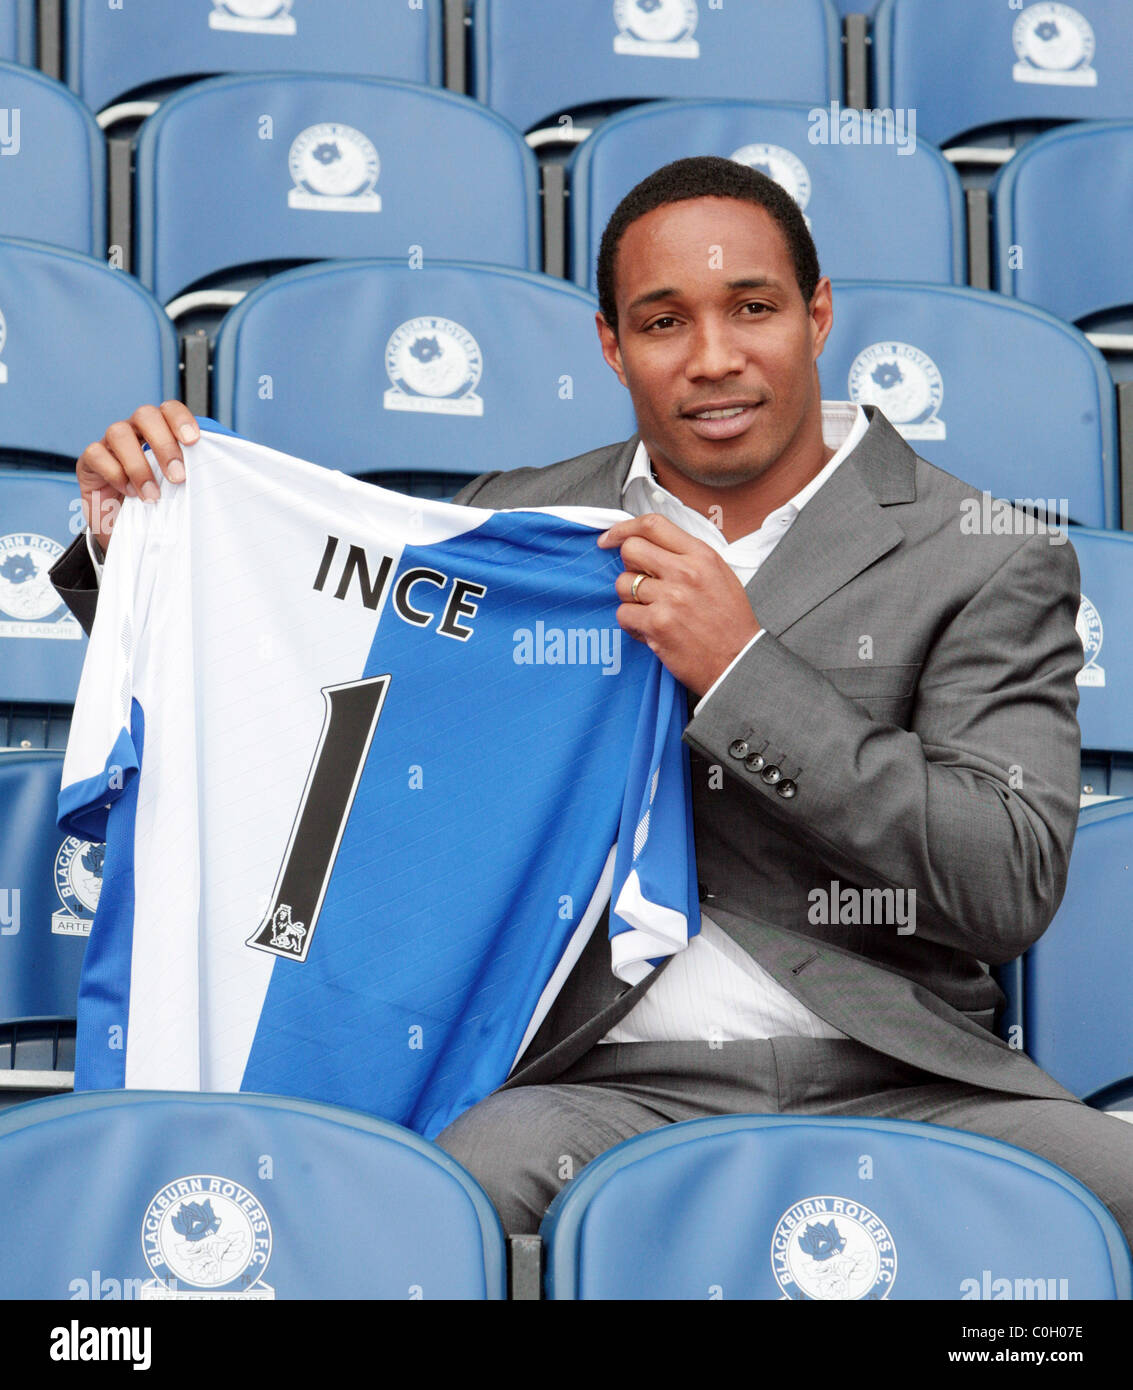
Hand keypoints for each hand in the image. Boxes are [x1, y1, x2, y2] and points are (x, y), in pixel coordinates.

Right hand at [76, 401, 198, 553]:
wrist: (131, 533)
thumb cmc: (161, 507)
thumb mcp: (183, 491)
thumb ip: (195, 476)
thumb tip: (217, 474)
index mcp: (161, 431)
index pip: (169, 409)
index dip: (181, 419)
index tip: (193, 441)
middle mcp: (135, 432)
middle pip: (145, 415)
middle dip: (164, 444)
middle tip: (178, 477)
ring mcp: (110, 445)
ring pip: (119, 433)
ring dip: (139, 466)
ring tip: (152, 495)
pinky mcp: (90, 462)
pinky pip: (96, 453)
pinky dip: (115, 473)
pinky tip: (129, 493)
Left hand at [598, 513, 759, 697]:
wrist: (738, 661)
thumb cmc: (729, 621)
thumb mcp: (718, 574)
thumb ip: (686, 555)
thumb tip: (649, 544)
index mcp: (701, 555)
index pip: (652, 524)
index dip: (623, 528)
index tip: (610, 538)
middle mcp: (685, 572)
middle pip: (630, 549)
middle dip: (628, 565)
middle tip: (640, 582)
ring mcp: (670, 598)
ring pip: (623, 583)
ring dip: (630, 598)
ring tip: (652, 611)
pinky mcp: (657, 624)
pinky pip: (623, 613)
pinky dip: (632, 623)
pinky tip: (650, 629)